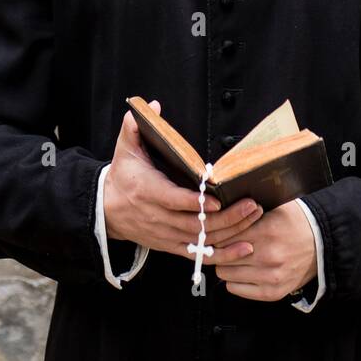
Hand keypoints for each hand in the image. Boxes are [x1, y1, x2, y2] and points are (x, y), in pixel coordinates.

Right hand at [103, 101, 264, 261]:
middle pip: (195, 223)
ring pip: (201, 239)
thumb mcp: (124, 150)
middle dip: (226, 217)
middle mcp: (158, 217)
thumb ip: (134, 127)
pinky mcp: (171, 246)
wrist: (107, 210)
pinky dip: (223, 253)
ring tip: (253, 217)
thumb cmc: (122, 177)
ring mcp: (166, 234)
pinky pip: (199, 254)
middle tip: (251, 205)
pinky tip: (245, 248)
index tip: (217, 200)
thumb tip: (152, 106)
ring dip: (230, 231)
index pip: (173, 200)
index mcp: (148, 191)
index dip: (195, 203)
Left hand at [211, 199, 317, 301]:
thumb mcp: (276, 207)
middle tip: (222, 244)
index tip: (218, 231)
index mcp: (267, 231)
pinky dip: (235, 280)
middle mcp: (268, 256)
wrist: (322, 244)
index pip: (225, 236)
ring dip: (227, 265)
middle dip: (221, 249)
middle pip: (223, 256)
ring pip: (226, 274)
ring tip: (233, 256)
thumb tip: (223, 210)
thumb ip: (250, 209)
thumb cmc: (296, 222)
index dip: (219, 232)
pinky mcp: (273, 292)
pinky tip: (241, 270)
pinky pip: (237, 289)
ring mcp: (271, 277)